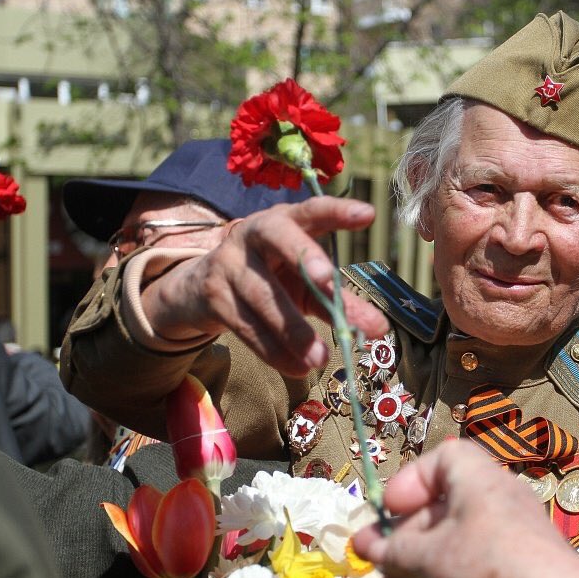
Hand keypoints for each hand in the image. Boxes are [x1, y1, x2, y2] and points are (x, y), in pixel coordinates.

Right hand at [141, 196, 388, 375]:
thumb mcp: (302, 280)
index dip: (338, 211)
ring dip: (294, 330)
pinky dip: (275, 351)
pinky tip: (298, 367)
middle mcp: (254, 233)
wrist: (202, 288)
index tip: (368, 214)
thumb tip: (376, 328)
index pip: (313, 209)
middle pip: (279, 237)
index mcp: (285, 220)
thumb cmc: (271, 277)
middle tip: (328, 279)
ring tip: (321, 357)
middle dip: (305, 257)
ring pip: (264, 295)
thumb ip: (337, 298)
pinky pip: (247, 327)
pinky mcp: (215, 297)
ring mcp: (230, 264)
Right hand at [353, 440, 578, 577]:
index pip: (446, 460)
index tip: (388, 510)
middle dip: (400, 545)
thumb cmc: (491, 567)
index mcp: (479, 481)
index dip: (412, 481)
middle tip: (373, 567)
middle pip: (438, 514)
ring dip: (410, 576)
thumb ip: (394, 550)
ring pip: (447, 554)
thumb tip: (365, 544)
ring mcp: (505, 545)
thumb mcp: (430, 556)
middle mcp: (494, 506)